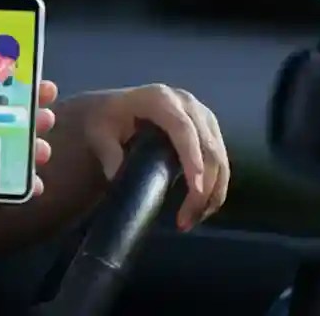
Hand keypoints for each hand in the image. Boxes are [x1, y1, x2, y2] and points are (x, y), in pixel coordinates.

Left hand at [0, 44, 57, 251]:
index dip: (12, 87)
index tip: (37, 77)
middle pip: (6, 125)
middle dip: (31, 118)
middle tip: (48, 112)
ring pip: (11, 157)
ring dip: (32, 151)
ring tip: (42, 147)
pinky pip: (3, 192)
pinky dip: (23, 188)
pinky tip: (35, 184)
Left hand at [75, 85, 228, 230]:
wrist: (116, 107)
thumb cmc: (106, 119)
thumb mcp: (98, 132)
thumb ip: (108, 151)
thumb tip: (116, 174)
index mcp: (159, 98)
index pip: (182, 129)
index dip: (192, 159)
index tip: (196, 189)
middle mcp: (187, 103)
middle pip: (207, 148)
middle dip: (204, 187)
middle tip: (186, 220)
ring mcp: (202, 115)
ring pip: (220, 158)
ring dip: (213, 193)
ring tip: (191, 220)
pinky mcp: (210, 128)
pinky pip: (220, 160)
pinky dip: (216, 186)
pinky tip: (202, 208)